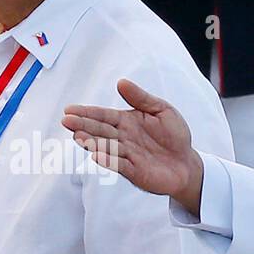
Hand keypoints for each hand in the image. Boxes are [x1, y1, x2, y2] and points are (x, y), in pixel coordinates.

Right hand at [62, 78, 205, 216]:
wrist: (187, 163)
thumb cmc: (174, 136)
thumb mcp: (162, 110)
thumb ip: (141, 98)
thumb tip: (121, 82)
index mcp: (126, 121)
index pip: (103, 115)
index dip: (86, 112)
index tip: (69, 110)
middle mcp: (122, 138)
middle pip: (99, 131)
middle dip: (83, 126)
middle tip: (66, 121)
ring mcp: (127, 155)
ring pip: (106, 147)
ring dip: (91, 143)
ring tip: (78, 136)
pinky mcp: (134, 171)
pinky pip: (120, 165)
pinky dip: (108, 161)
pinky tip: (96, 156)